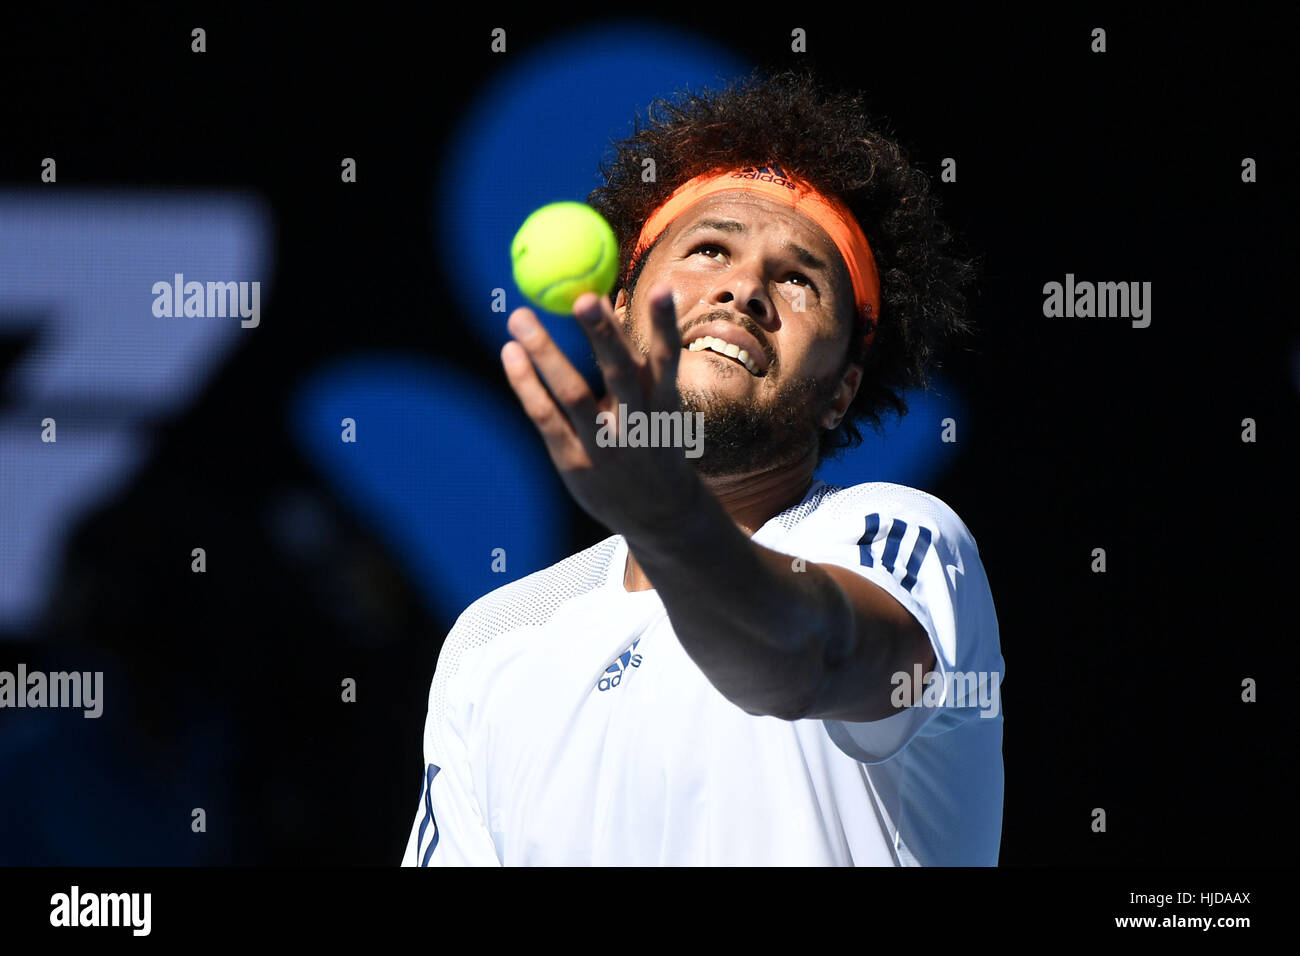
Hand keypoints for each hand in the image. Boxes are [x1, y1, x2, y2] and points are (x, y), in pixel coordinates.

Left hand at [500, 282, 703, 536]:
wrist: (658, 514)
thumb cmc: (653, 441)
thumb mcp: (656, 405)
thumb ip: (632, 360)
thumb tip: (602, 298)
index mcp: (664, 405)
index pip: (665, 358)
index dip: (664, 324)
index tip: (660, 287)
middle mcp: (637, 425)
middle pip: (620, 372)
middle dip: (604, 333)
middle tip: (582, 296)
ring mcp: (605, 446)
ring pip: (573, 393)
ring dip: (546, 352)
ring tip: (520, 317)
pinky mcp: (574, 462)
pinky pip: (545, 417)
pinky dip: (526, 385)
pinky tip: (511, 354)